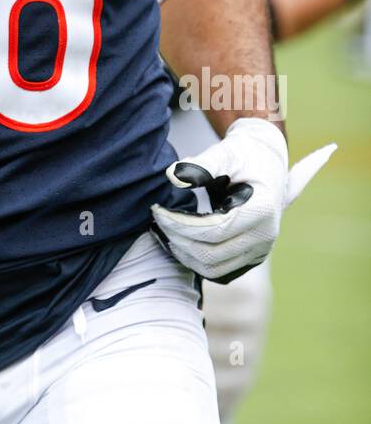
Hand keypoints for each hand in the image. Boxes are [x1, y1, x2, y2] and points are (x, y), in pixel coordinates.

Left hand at [151, 117, 335, 282]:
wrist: (266, 161)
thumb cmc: (243, 154)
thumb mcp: (225, 152)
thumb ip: (201, 164)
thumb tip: (172, 175)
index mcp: (262, 209)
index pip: (213, 230)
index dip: (181, 224)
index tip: (158, 211)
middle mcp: (265, 236)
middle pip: (211, 253)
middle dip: (178, 238)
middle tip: (157, 219)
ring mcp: (260, 251)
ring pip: (214, 269)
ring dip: (184, 254)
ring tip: (166, 232)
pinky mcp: (252, 258)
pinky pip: (220, 271)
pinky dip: (196, 261)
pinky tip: (180, 242)